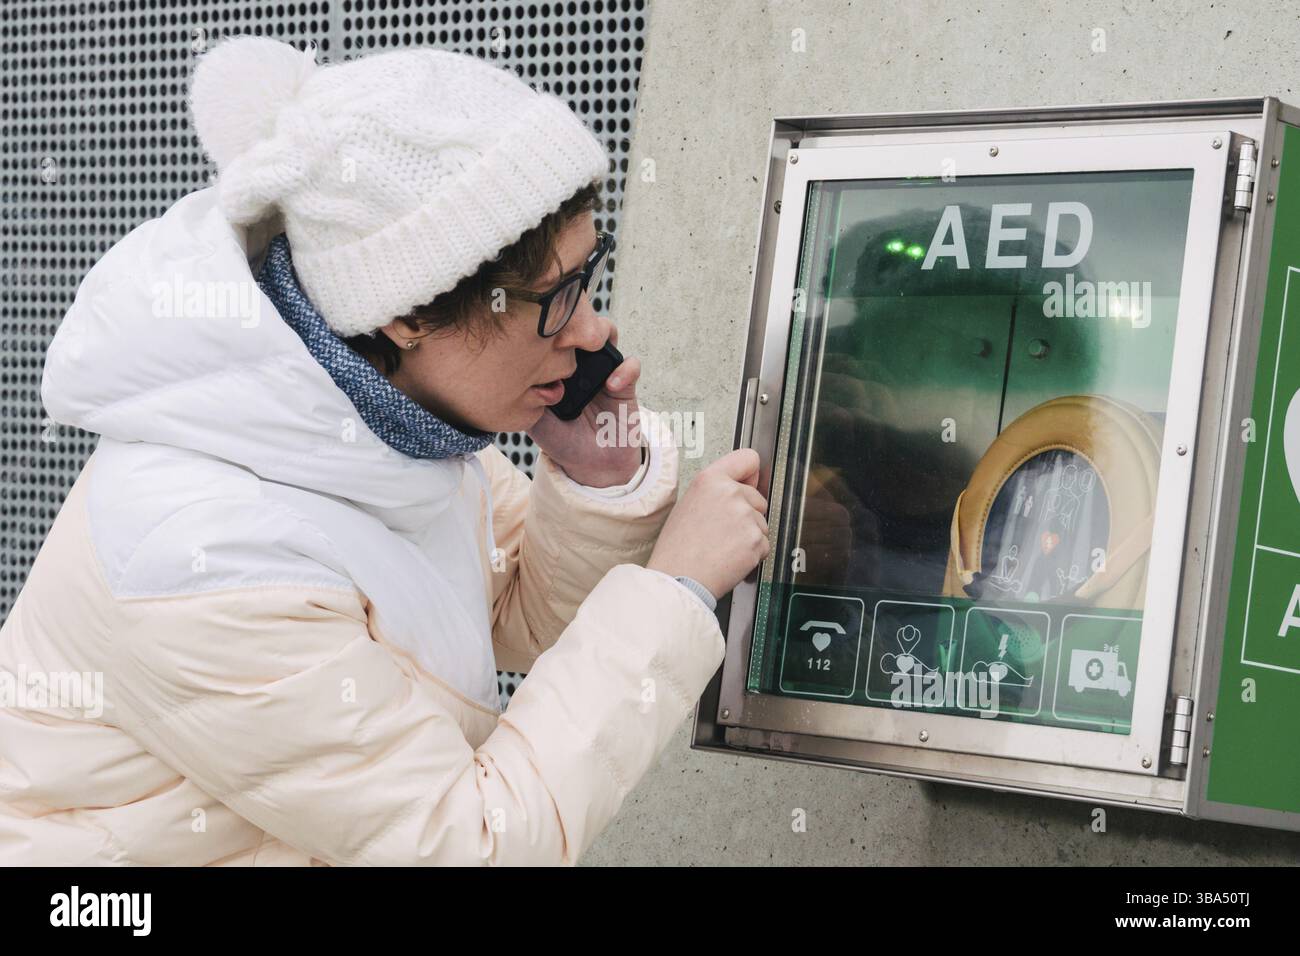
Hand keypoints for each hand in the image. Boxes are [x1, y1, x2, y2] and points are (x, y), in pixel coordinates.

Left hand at [526, 324, 643, 487]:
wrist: (592, 465)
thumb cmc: (561, 441)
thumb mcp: (534, 419)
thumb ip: (526, 396)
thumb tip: (515, 373)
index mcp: (556, 366)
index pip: (554, 333)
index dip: (549, 325)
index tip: (541, 333)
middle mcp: (579, 362)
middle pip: (579, 323)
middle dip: (575, 319)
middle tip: (566, 332)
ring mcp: (603, 370)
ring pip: (606, 332)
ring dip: (600, 332)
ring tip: (590, 347)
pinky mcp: (625, 384)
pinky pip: (630, 365)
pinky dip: (624, 369)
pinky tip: (611, 385)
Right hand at [647, 448, 769, 598]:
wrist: (678, 578)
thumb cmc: (678, 547)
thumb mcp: (690, 503)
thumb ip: (717, 490)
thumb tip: (742, 487)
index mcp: (711, 479)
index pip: (748, 458)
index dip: (750, 474)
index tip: (748, 483)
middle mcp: (731, 493)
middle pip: (758, 498)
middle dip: (747, 514)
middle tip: (722, 531)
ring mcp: (746, 517)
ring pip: (762, 523)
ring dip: (749, 536)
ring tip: (722, 546)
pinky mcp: (756, 540)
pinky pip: (764, 545)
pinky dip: (752, 554)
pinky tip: (730, 558)